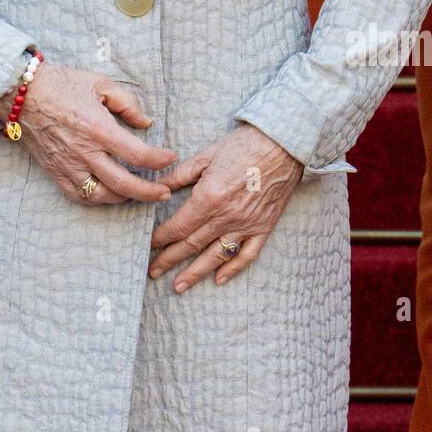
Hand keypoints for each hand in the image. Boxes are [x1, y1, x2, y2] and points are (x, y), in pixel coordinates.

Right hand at [0, 61, 177, 205]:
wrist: (22, 95)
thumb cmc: (62, 85)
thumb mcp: (100, 83)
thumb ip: (127, 103)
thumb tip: (146, 122)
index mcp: (99, 129)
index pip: (138, 155)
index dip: (160, 160)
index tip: (170, 156)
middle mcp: (85, 152)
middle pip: (124, 184)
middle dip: (149, 192)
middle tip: (164, 192)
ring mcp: (69, 166)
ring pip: (102, 195)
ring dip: (125, 198)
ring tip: (139, 194)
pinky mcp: (56, 173)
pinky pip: (80, 196)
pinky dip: (98, 199)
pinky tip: (109, 193)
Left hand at [147, 123, 302, 291]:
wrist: (282, 144)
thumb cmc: (243, 145)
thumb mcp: (206, 155)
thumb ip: (180, 175)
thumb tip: (158, 187)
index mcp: (209, 197)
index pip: (179, 226)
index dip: (161, 238)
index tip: (149, 244)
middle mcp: (226, 216)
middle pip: (192, 244)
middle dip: (169, 260)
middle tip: (153, 272)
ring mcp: (246, 225)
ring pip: (215, 256)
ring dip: (195, 273)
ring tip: (178, 286)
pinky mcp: (264, 228)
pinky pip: (247, 255)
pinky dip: (233, 270)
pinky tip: (219, 280)